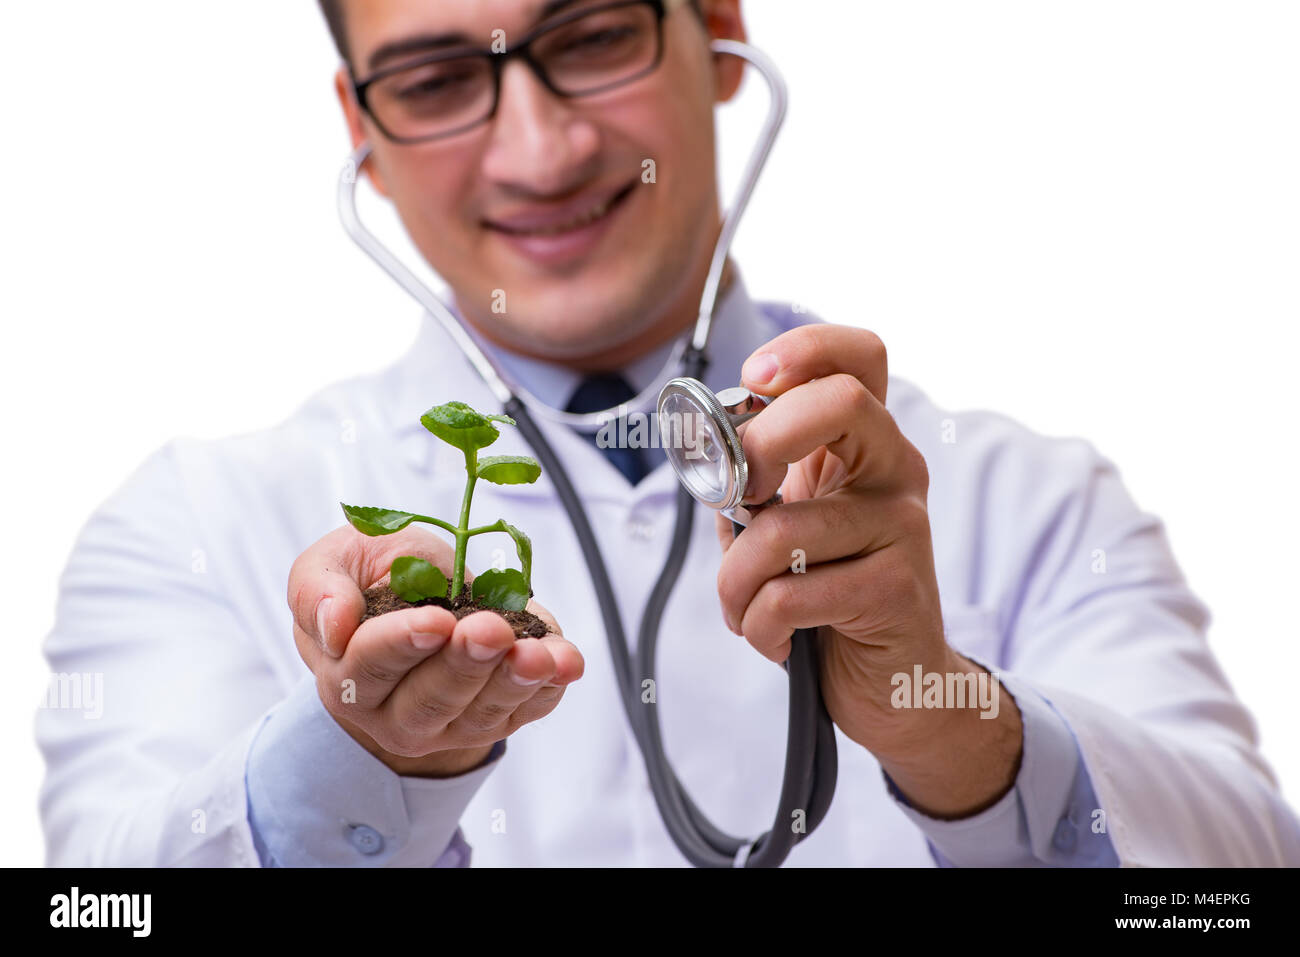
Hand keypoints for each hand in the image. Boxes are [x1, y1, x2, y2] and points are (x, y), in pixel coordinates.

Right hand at [288, 524, 583, 777]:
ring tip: (540, 653)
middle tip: (492, 630)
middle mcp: (396, 713)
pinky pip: (527, 709)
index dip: (403, 644)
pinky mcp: (498, 716)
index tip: (436, 621)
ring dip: (514, 681)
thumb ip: (317, 589)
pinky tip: (566, 661)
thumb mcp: (334, 563)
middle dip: (467, 664)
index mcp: (349, 674)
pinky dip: (550, 686)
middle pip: (432, 699)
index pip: (372, 666)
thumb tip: (335, 625)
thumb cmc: (371, 579)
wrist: (417, 603)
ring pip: (482, 712)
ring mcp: (451, 723)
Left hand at [714, 325, 1021, 817]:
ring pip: (781, 528)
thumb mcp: (784, 525)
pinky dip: (757, 627)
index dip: (804, 349)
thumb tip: (707, 452)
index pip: (859, 356)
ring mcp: (903, 526)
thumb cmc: (827, 596)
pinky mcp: (896, 587)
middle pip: (841, 402)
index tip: (753, 379)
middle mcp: (894, 470)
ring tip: (745, 609)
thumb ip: (754, 483)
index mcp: (864, 444)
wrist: (894, 686)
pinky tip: (778, 640)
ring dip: (735, 582)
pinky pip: (788, 595)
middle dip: (759, 446)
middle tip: (738, 499)